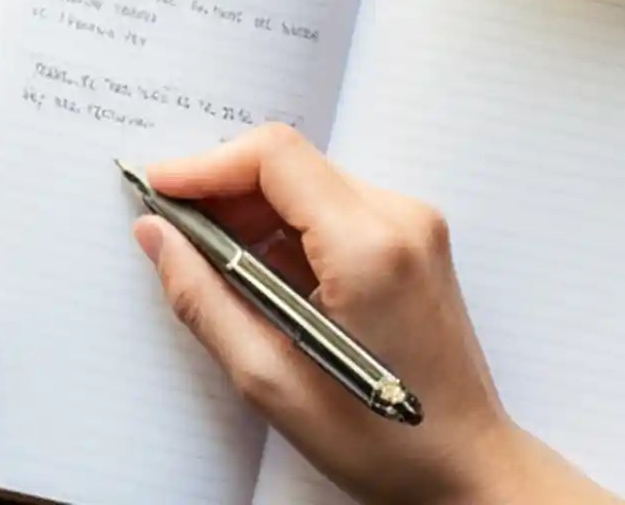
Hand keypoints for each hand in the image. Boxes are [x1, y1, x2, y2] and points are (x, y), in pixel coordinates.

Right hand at [133, 124, 623, 504]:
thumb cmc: (383, 441)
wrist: (466, 465)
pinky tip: (263, 276)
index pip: (275, 158)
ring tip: (214, 263)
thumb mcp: (269, 378)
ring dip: (252, 210)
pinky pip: (334, 208)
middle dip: (223, 189)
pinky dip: (287, 229)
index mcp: (369, 248)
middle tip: (174, 231)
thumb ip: (203, 298)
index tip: (159, 189)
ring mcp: (414, 226)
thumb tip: (158, 237)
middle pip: (290, 164)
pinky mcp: (413, 241)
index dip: (206, 165)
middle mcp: (400, 220)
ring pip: (309, 183)